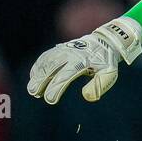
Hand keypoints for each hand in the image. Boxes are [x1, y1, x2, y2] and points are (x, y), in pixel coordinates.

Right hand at [27, 17, 141, 104]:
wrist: (104, 41)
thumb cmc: (106, 61)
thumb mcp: (109, 73)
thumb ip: (100, 85)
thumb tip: (87, 96)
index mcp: (82, 61)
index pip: (65, 75)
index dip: (56, 88)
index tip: (50, 99)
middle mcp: (70, 54)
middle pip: (51, 68)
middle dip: (41, 81)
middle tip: (34, 93)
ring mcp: (63, 50)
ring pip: (45, 62)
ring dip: (37, 75)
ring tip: (32, 89)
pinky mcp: (59, 48)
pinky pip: (45, 57)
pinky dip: (38, 66)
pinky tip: (34, 77)